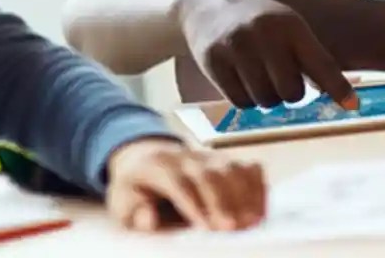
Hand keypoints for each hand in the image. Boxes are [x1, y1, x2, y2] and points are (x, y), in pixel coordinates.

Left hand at [105, 139, 265, 231]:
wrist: (148, 159)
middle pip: (209, 175)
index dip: (193, 204)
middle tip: (232, 228)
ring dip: (244, 196)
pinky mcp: (229, 161)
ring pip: (233, 170)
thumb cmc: (137, 189)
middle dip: (222, 201)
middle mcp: (188, 157)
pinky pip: (250, 169)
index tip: (205, 227)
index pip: (178, 182)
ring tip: (251, 223)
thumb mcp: (124, 203)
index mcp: (157, 165)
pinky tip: (260, 213)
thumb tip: (148, 217)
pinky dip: (258, 188)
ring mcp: (211, 157)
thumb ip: (134, 213)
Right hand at [175, 0, 357, 109]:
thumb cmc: (260, 21)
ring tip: (260, 76)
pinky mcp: (214, 62)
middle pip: (291, 93)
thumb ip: (310, 57)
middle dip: (290, 94)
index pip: (320, 63)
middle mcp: (265, 34)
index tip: (354, 106)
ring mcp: (237, 47)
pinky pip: (240, 102)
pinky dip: (245, 99)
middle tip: (281, 79)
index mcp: (291, 24)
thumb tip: (337, 97)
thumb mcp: (287, 26)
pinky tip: (241, 78)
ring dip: (267, 97)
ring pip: (265, 100)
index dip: (337, 88)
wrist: (206, 5)